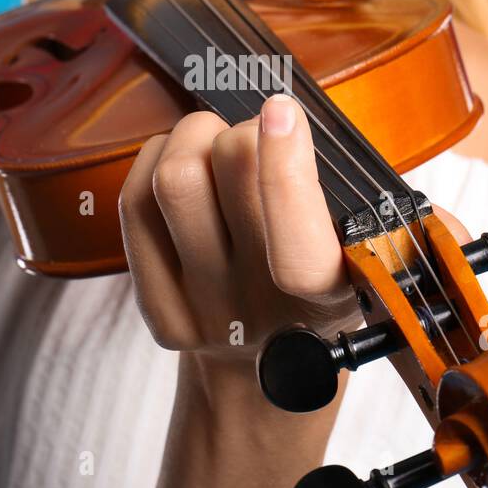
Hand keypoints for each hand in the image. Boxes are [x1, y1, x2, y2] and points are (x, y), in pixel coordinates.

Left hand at [119, 93, 358, 366]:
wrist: (267, 376)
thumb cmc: (314, 285)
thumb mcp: (352, 251)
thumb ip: (326, 193)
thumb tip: (276, 116)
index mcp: (330, 298)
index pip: (299, 245)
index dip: (285, 166)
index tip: (282, 110)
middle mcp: (265, 312)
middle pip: (230, 173)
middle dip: (241, 129)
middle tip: (253, 135)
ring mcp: (207, 315)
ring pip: (174, 179)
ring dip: (195, 137)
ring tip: (213, 144)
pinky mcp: (161, 314)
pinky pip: (134, 205)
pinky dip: (157, 159)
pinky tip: (179, 159)